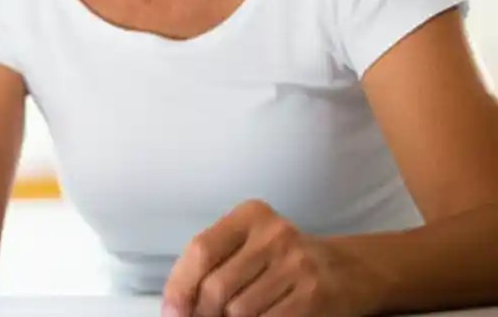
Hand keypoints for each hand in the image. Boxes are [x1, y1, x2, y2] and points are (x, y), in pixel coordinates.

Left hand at [163, 200, 381, 316]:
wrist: (350, 271)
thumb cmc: (284, 261)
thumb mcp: (249, 246)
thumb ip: (214, 265)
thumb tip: (177, 307)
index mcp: (251, 216)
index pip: (201, 251)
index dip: (180, 287)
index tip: (172, 312)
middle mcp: (275, 235)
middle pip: (217, 287)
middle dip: (203, 314)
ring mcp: (298, 265)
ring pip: (240, 311)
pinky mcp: (315, 296)